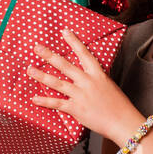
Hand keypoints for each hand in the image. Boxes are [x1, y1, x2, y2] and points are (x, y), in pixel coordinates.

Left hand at [27, 28, 141, 143]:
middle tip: (37, 48)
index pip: (84, 54)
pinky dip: (44, 101)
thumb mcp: (108, 85)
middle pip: (65, 65)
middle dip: (49, 55)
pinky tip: (34, 98)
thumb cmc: (118, 105)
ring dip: (41, 76)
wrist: (122, 121)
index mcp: (97, 74)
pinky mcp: (76, 109)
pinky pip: (57, 103)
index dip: (73, 42)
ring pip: (57, 83)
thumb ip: (95, 79)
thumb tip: (86, 75)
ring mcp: (81, 95)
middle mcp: (87, 82)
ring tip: (30, 70)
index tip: (64, 31)